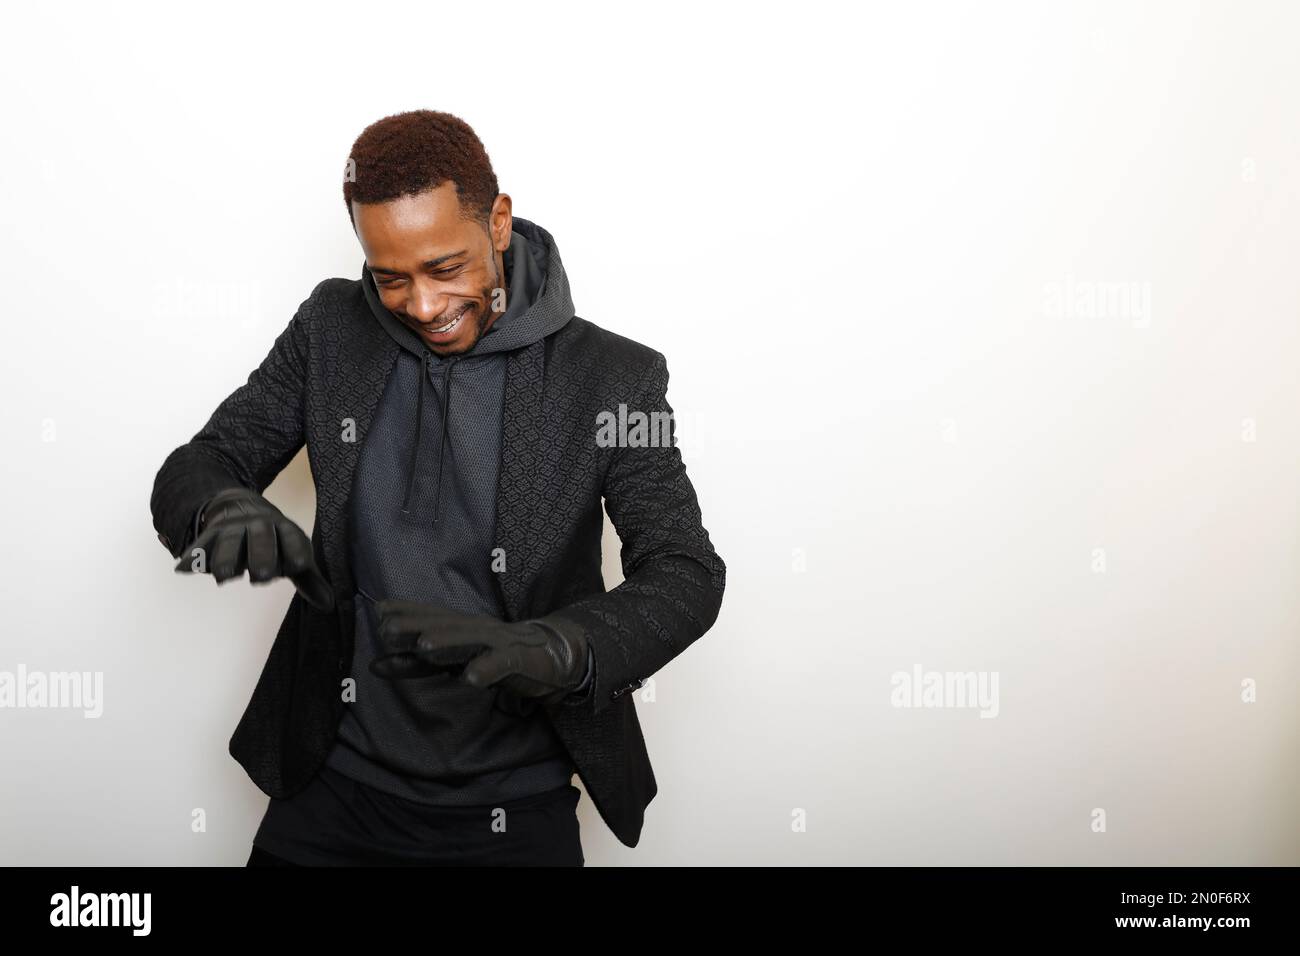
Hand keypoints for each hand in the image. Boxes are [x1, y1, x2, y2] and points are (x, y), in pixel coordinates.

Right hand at [174, 487, 333, 611]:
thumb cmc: (275, 541)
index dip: (295, 551)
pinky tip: (184, 569)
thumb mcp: (293, 555)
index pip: (292, 538)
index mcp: (284, 529)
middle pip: (261, 538)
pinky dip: (192, 556)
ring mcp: (233, 529)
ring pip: (229, 541)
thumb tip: (329, 605)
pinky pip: (200, 544)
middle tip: (261, 577)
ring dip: (226, 558)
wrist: (240, 506)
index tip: (299, 566)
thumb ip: (309, 580)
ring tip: (224, 578)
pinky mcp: (210, 536)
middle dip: (261, 555)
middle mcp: (259, 526)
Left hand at [369, 600, 588, 705]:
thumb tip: (373, 666)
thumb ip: (415, 664)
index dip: (405, 613)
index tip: (377, 610)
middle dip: (417, 625)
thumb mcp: (452, 659)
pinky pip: (501, 663)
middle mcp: (476, 628)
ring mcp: (498, 642)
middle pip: (445, 625)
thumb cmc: (494, 655)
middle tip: (388, 628)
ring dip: (447, 641)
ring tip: (424, 646)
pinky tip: (469, 679)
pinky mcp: (519, 659)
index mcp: (460, 625)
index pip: (429, 617)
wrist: (551, 654)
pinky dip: (485, 669)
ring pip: (470, 639)